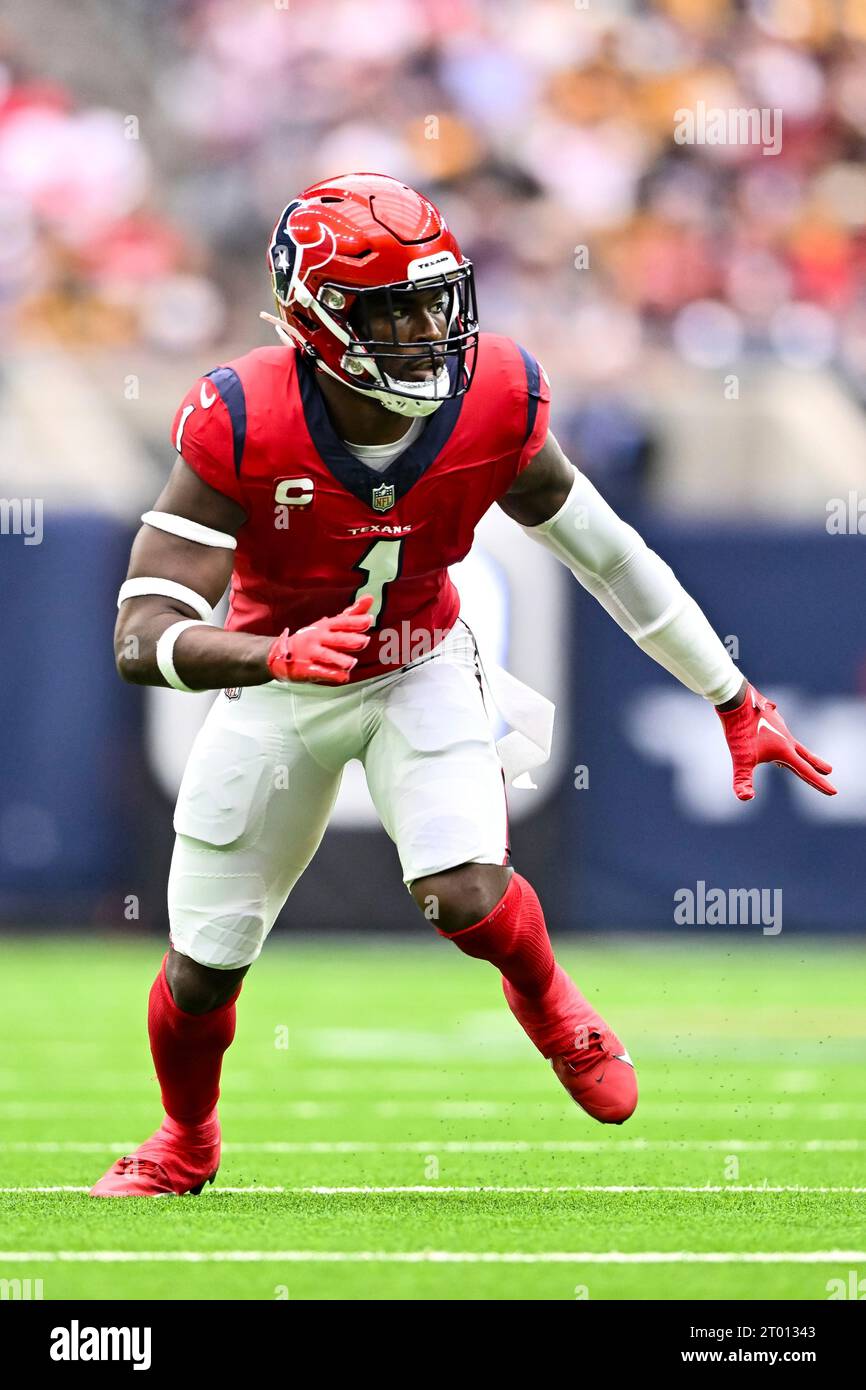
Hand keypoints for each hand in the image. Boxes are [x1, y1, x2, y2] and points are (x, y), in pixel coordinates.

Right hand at [267, 595, 373, 684]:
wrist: (279, 655)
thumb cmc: (313, 638)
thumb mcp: (329, 625)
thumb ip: (351, 614)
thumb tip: (370, 598)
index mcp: (324, 626)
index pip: (341, 622)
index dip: (355, 621)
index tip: (369, 620)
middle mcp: (317, 638)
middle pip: (336, 639)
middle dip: (350, 640)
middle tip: (365, 641)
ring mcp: (311, 654)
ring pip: (327, 656)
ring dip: (340, 660)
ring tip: (352, 663)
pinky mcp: (306, 669)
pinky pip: (320, 672)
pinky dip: (332, 675)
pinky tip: (344, 677)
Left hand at [716, 683, 836, 800]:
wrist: (736, 699)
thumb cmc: (739, 730)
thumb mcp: (740, 759)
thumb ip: (742, 779)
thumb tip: (746, 798)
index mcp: (784, 750)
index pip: (805, 771)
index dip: (819, 784)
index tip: (834, 791)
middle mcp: (786, 738)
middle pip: (804, 756)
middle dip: (816, 766)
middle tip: (829, 771)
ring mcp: (780, 726)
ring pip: (792, 743)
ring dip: (799, 753)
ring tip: (798, 761)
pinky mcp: (771, 718)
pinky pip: (780, 732)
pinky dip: (782, 740)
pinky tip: (772, 738)